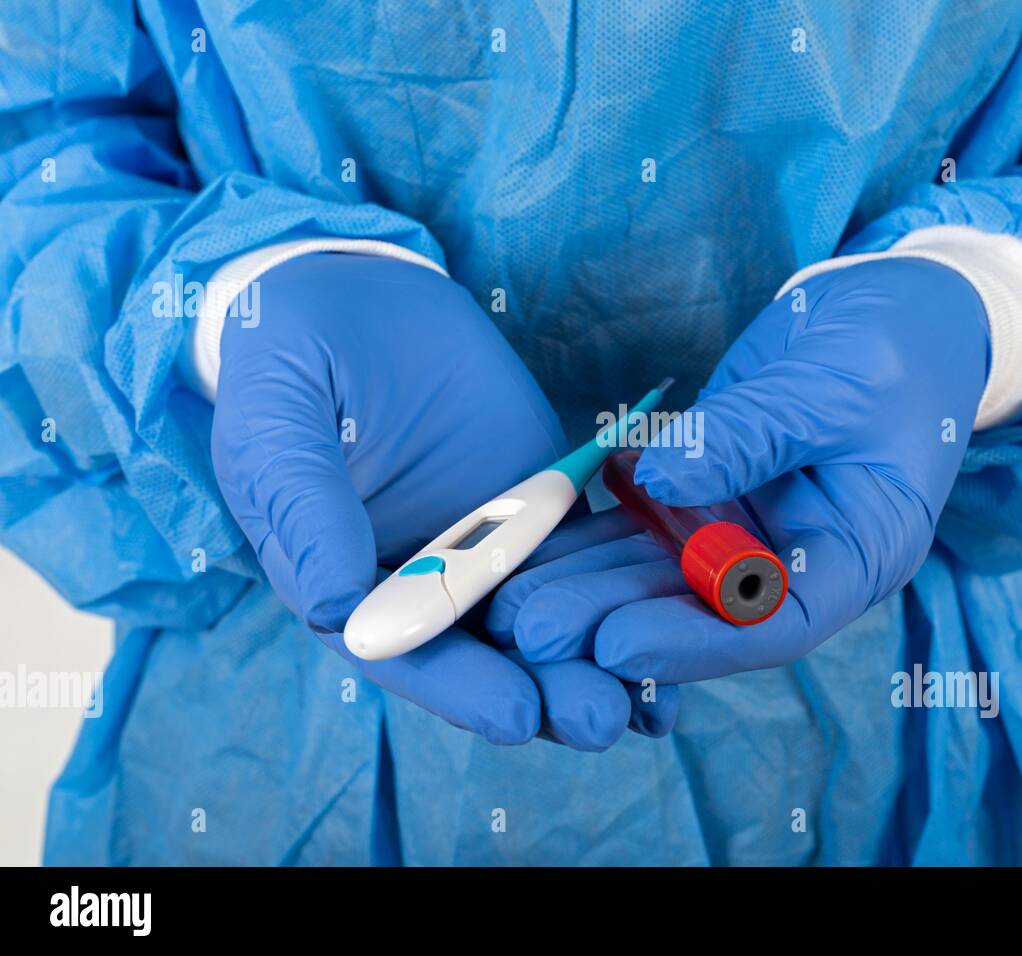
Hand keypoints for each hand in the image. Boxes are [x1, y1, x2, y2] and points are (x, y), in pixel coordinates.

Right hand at [211, 252, 677, 747]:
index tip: (515, 713)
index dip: (457, 686)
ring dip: (594, 657)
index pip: (403, 651)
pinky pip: (583, 548)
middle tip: (602, 718)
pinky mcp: (535, 501)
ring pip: (543, 614)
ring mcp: (484, 541)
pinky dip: (622, 585)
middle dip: (543, 690)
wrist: (356, 291)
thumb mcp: (280, 421)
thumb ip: (307, 506)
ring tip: (651, 702)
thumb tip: (336, 608)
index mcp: (346, 578)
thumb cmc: (292, 354)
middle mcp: (420, 577)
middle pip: (486, 651)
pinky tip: (670, 619)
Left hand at [487, 257, 988, 682]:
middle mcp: (796, 556)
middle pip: (701, 608)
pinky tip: (532, 537)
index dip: (696, 642)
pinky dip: (593, 532)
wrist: (893, 307)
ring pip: (661, 570)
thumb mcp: (834, 387)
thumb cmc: (896, 348)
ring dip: (589, 584)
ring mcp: (748, 525)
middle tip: (533, 631)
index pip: (776, 621)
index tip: (617, 643)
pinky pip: (645, 521)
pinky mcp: (710, 490)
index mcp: (857, 553)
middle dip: (616, 619)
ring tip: (511, 599)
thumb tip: (662, 480)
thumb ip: (752, 436)